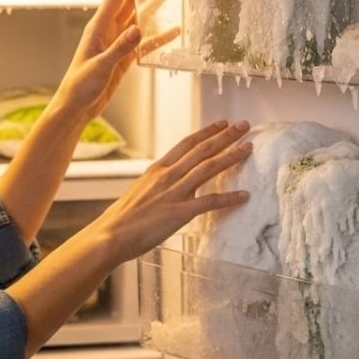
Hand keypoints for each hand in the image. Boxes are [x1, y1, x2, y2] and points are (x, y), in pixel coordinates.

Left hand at [55, 0, 175, 119]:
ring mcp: (117, 43)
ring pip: (139, 19)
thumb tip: (139, 29)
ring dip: (155, 7)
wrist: (76, 106)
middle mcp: (108, 30)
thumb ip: (120, 48)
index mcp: (99, 27)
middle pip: (132, 2)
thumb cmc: (80, 85)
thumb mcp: (101, 66)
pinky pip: (144, 42)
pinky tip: (173, 31)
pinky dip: (158, 36)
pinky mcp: (124, 58)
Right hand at [86, 119, 253, 262]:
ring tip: (248, 148)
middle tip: (244, 125)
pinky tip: (244, 195)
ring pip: (208, 169)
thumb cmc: (122, 218)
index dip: (207, 132)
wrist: (110, 235)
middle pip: (202, 150)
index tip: (222, 123)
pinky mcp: (179, 213)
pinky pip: (209, 202)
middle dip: (225, 136)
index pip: (187, 143)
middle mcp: (167, 176)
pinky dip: (229, 198)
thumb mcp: (139, 191)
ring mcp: (174, 193)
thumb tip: (167, 182)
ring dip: (231, 157)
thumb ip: (156, 184)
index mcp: (157, 169)